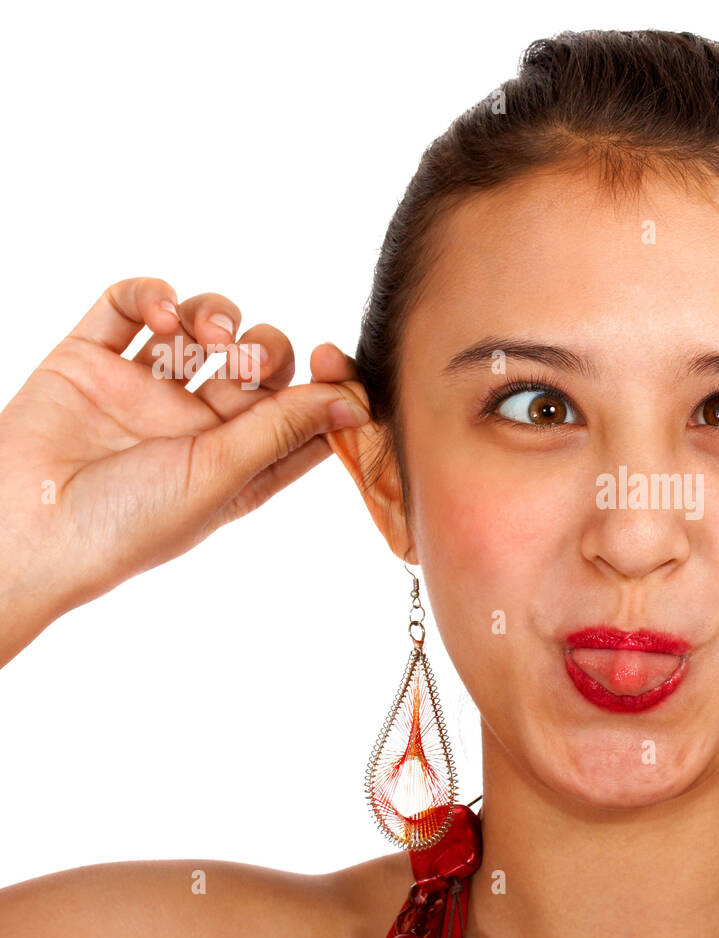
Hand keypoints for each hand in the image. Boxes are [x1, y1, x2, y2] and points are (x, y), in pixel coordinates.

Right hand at [0, 277, 369, 658]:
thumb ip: (282, 431)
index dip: (325, 385)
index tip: (334, 363)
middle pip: (258, 364)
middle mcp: (195, 425)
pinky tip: (164, 314)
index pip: (299, 414)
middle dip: (267, 348)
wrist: (21, 529)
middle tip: (248, 359)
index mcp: (237, 463)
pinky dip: (153, 295)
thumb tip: (353, 402)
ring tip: (207, 335)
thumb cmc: (127, 525)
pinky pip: (128, 307)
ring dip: (218, 314)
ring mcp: (143, 390)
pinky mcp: (90, 360)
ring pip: (201, 327)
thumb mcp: (221, 478)